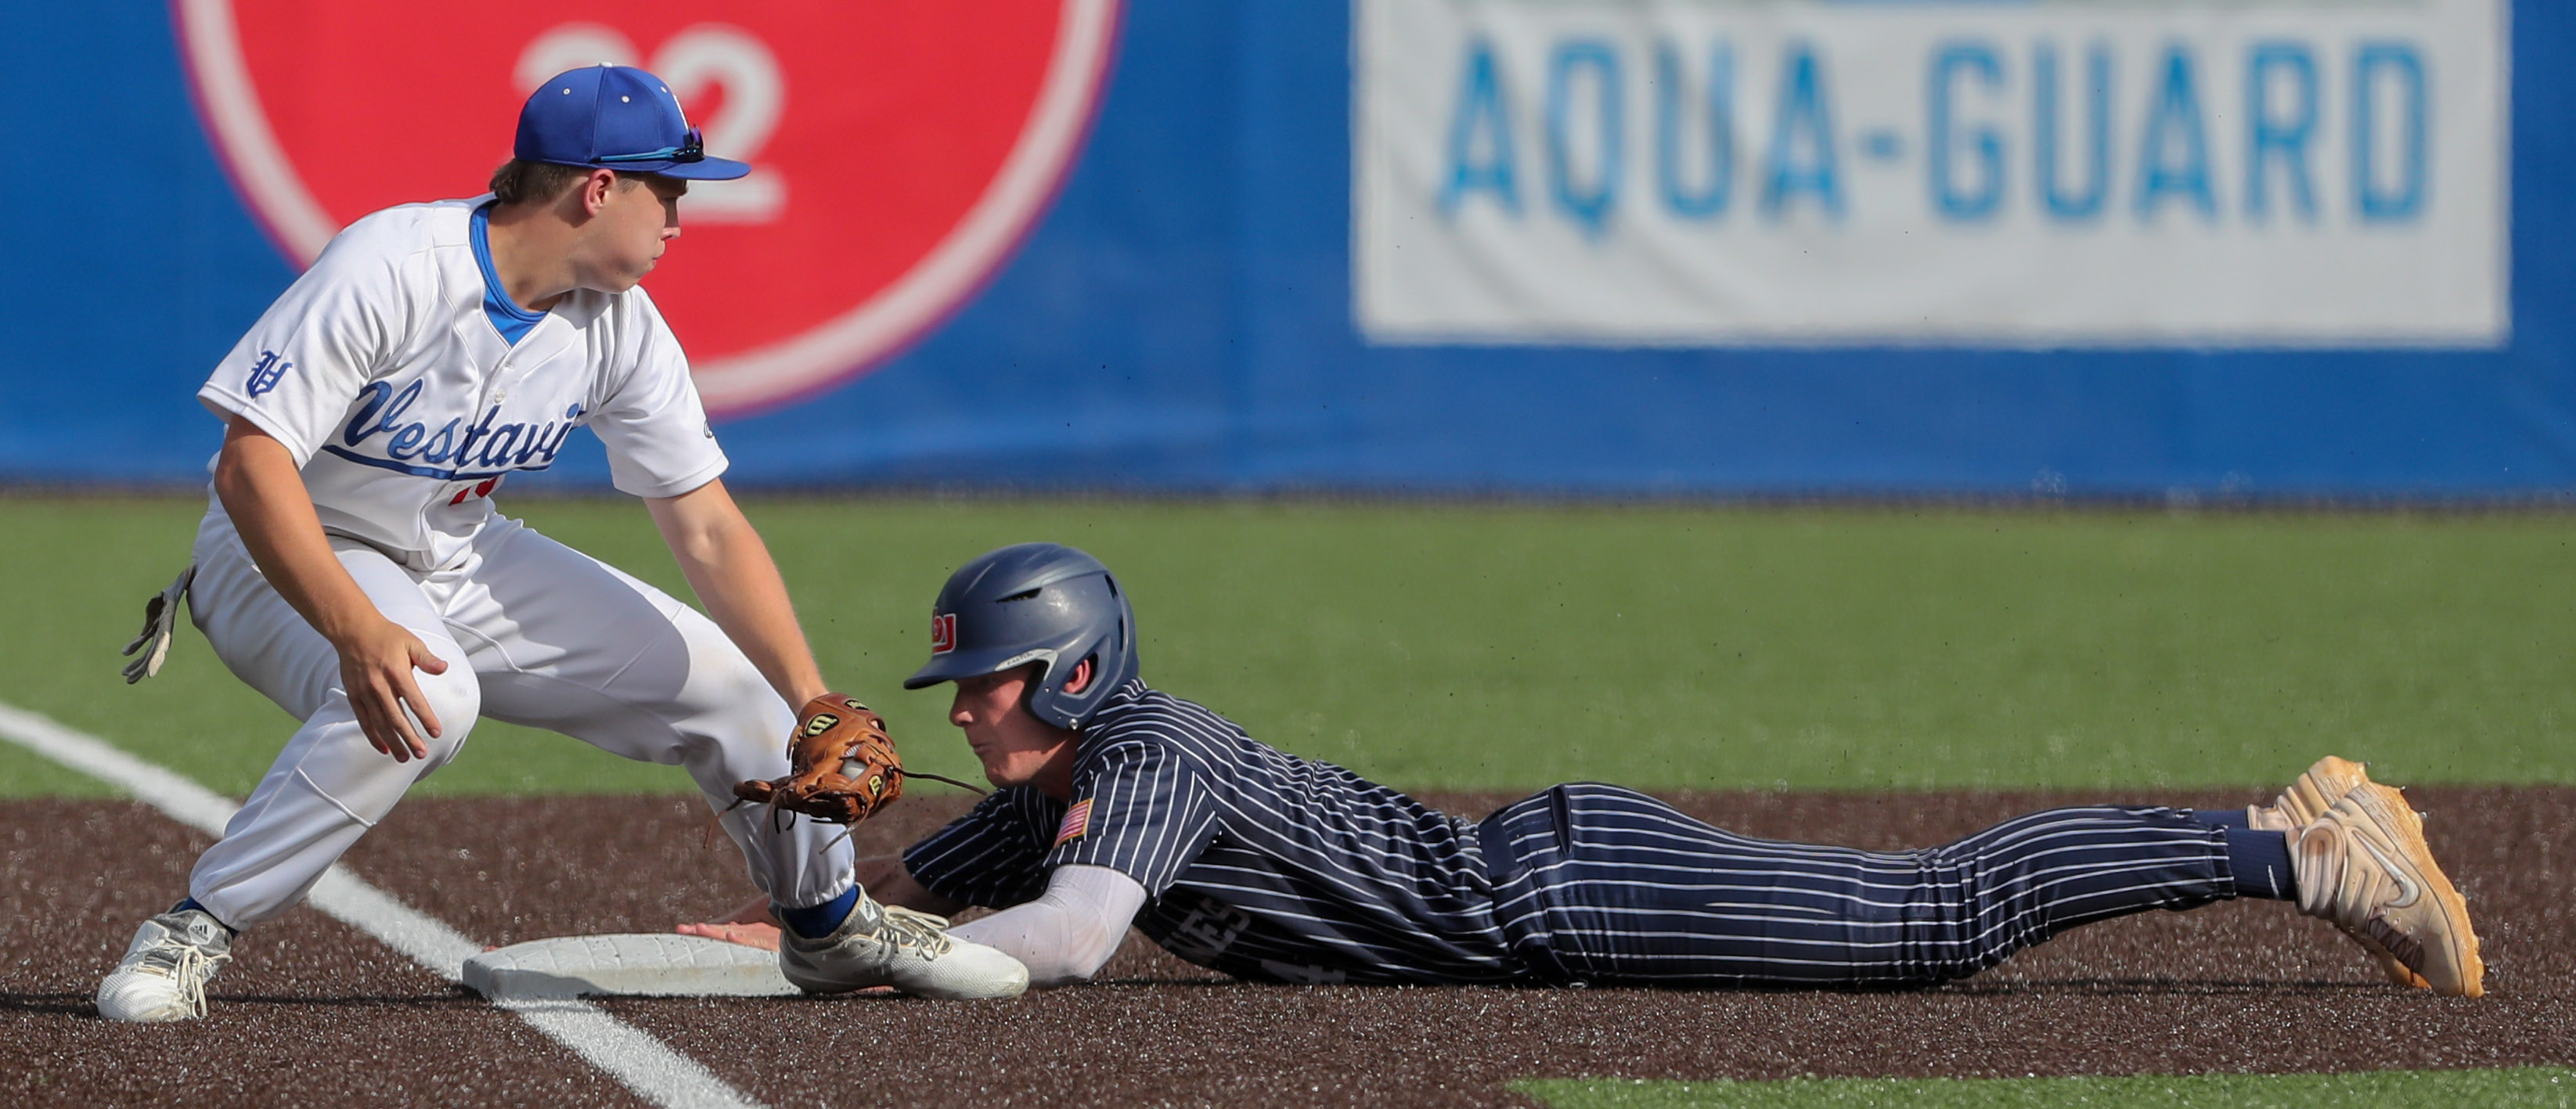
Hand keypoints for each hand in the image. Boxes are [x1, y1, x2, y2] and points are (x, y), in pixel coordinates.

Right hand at [333, 618, 449, 761]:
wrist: (353, 630)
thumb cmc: (387, 636)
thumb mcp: (411, 643)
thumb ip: (427, 659)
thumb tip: (444, 668)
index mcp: (397, 672)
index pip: (415, 701)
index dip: (426, 718)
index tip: (436, 732)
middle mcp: (379, 685)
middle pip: (396, 718)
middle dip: (410, 738)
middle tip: (422, 754)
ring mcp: (364, 692)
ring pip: (380, 723)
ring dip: (393, 742)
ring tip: (405, 758)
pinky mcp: (354, 696)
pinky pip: (364, 720)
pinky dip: (374, 736)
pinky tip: (385, 748)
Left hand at [674, 921, 781, 950]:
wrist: (805, 935)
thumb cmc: (784, 941)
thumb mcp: (762, 939)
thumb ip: (745, 938)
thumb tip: (728, 932)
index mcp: (745, 934)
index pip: (719, 932)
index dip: (701, 931)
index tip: (682, 930)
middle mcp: (749, 933)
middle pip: (721, 931)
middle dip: (703, 930)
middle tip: (683, 929)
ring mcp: (758, 936)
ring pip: (734, 934)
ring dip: (716, 932)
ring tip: (699, 929)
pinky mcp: (769, 941)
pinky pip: (754, 941)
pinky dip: (742, 937)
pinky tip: (732, 935)